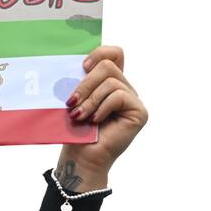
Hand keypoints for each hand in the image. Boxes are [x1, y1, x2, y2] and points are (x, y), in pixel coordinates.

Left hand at [57, 45, 147, 189]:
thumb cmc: (76, 131)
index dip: (100, 52)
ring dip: (90, 99)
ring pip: (111, 81)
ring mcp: (133, 100)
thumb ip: (81, 80)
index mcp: (110, 83)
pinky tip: (95, 121)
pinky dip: (102, 107)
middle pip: (108, 65)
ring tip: (79, 116)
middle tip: (71, 102)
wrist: (82, 158)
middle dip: (85, 83)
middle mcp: (124, 89)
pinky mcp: (139, 112)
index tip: (83, 66)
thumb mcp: (76, 99)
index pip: (114, 54)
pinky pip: (119, 95)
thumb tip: (79, 61)